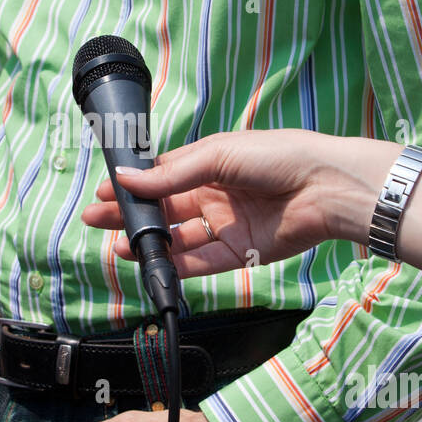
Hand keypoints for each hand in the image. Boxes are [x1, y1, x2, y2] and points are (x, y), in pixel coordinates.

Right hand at [81, 130, 400, 276]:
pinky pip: (200, 262)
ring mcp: (225, 225)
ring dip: (149, 242)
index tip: (104, 194)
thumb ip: (171, 174)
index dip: (134, 186)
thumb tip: (128, 178)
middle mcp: (214, 195)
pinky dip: (176, 265)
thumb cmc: (278, 156)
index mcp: (209, 164)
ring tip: (120, 245)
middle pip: (164, 208)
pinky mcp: (239, 252)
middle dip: (131, 215)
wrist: (324, 187)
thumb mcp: (218, 156)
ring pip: (178, 238)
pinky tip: (152, 263)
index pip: (162, 176)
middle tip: (97, 221)